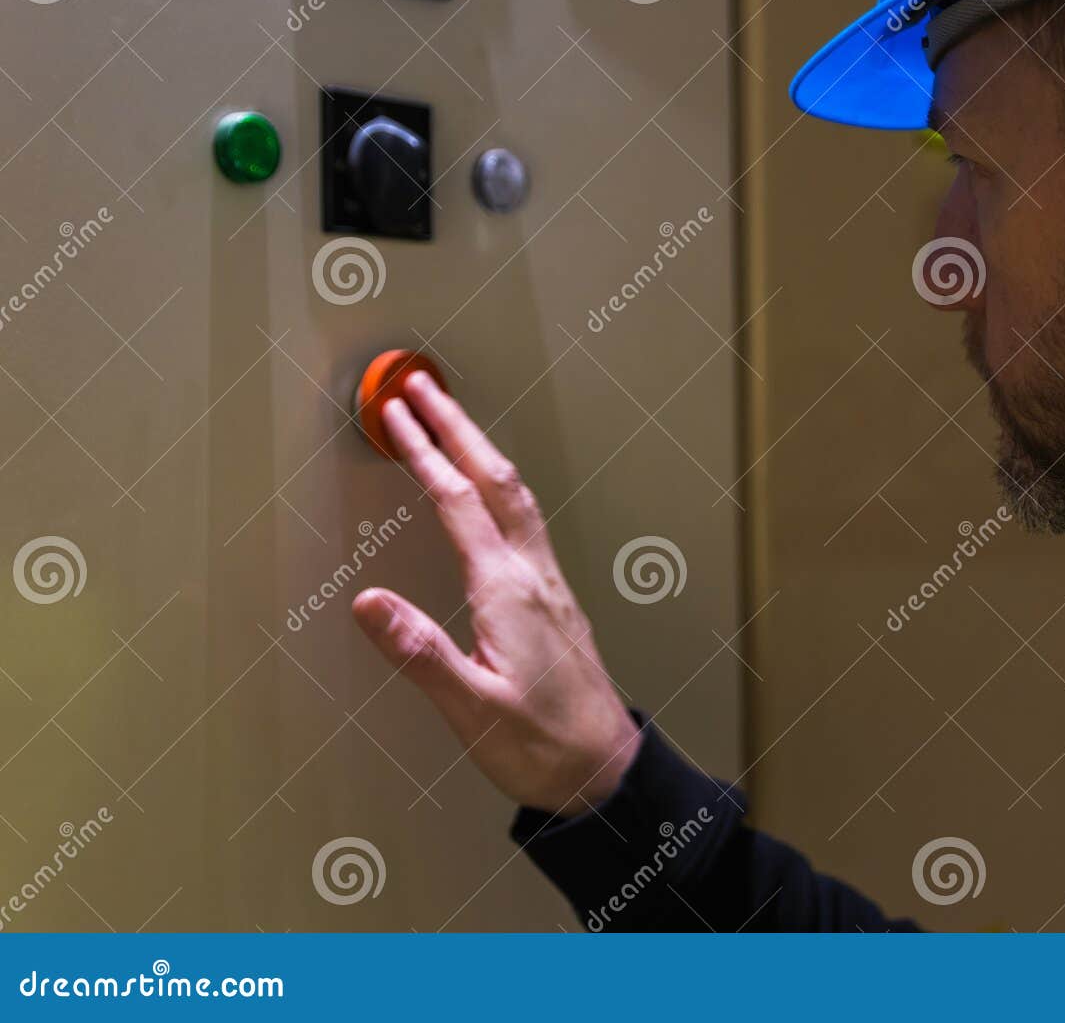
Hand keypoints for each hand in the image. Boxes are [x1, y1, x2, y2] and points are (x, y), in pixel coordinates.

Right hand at [350, 369, 640, 815]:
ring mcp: (550, 583)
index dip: (425, 451)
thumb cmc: (543, 746)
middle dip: (456, 425)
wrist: (605, 770)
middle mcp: (534, 575)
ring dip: (481, 449)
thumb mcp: (473, 708)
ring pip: (516, 494)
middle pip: (495, 479)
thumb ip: (421, 653)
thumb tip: (367, 604)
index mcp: (508, 591)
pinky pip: (525, 520)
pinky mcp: (556, 599)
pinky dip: (498, 485)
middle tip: (421, 385)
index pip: (459, 502)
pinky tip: (491, 492)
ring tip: (451, 419)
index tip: (394, 412)